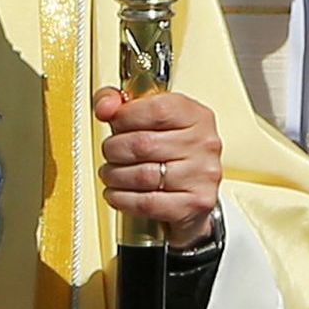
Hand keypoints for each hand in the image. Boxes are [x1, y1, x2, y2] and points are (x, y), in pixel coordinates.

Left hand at [95, 86, 222, 246]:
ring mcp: (201, 175)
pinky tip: (116, 192)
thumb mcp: (150, 117)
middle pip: (143, 144)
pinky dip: (121, 198)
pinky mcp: (194, 204)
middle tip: (110, 152)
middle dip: (114, 149)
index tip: (114, 122)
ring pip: (141, 176)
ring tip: (110, 172)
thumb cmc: (170, 151)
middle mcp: (203, 144)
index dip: (125, 116)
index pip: (156, 110)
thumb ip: (121, 103)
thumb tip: (105, 107)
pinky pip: (146, 203)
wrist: (193, 193)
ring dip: (114, 175)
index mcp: (196, 116)